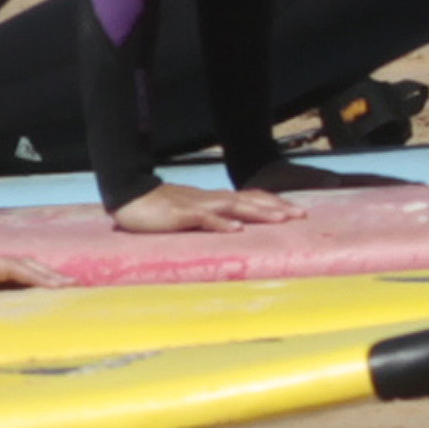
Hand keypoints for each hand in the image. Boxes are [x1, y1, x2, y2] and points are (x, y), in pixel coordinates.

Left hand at [0, 249, 64, 294]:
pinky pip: (11, 279)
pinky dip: (29, 284)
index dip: (39, 277)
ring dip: (44, 278)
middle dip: (51, 276)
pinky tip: (36, 296)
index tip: (61, 288)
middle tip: (77, 289)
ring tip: (67, 291)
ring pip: (21, 271)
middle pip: (26, 267)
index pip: (16, 269)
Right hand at [108, 182, 301, 233]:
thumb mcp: (188, 214)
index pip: (249, 198)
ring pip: (234, 206)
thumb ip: (208, 219)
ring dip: (259, 212)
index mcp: (212, 200)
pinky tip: (236, 229)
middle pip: (249, 200)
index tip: (294, 211)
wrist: (127, 198)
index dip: (272, 203)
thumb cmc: (156, 209)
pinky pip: (204, 218)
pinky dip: (221, 223)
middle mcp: (209, 199)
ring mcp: (196, 206)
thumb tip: (231, 227)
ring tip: (281, 220)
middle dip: (277, 207)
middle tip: (301, 215)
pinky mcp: (180, 214)